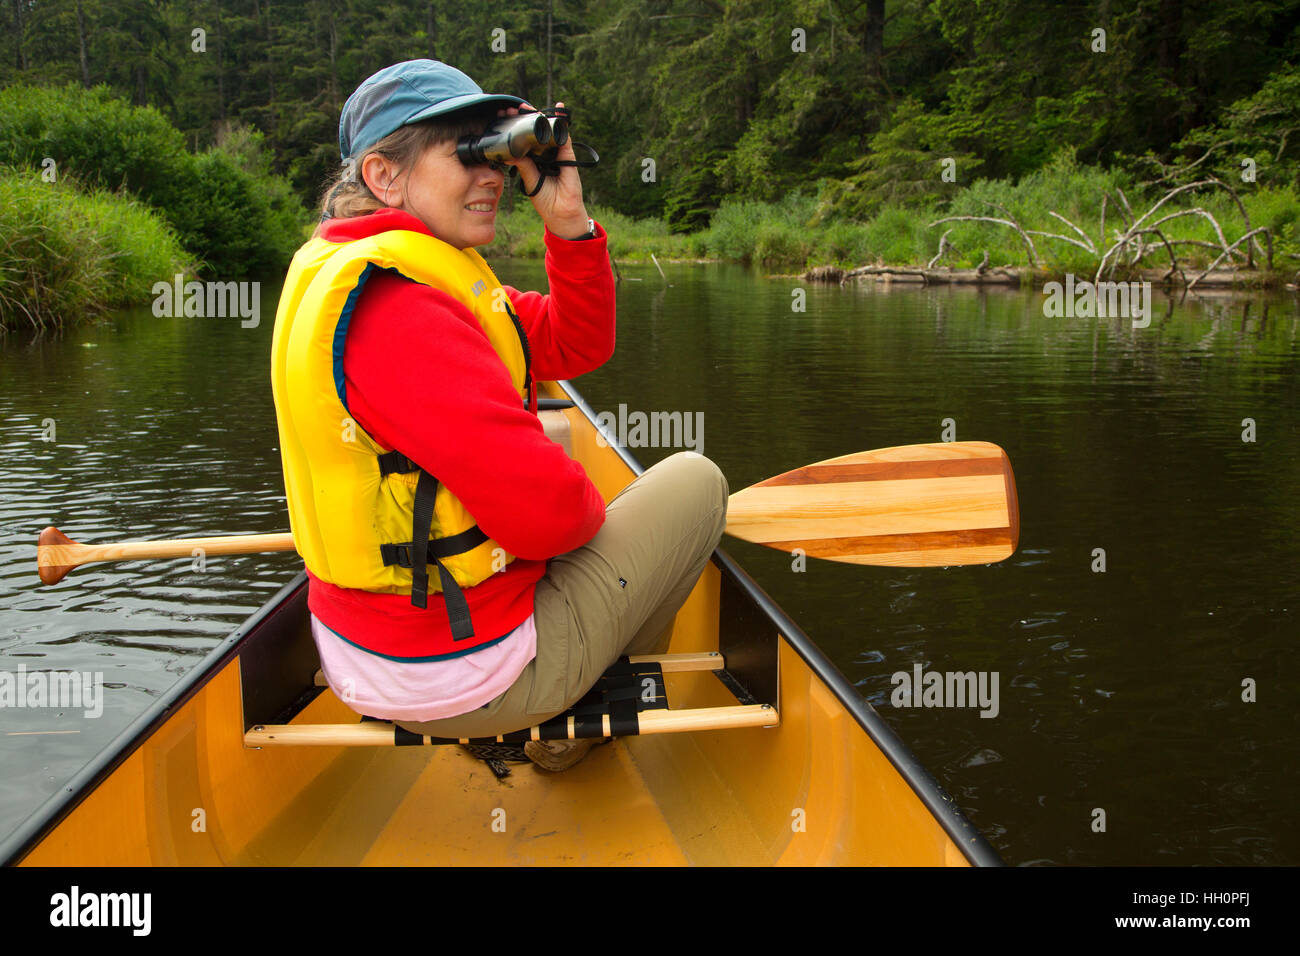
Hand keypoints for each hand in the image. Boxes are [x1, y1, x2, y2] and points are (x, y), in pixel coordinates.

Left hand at [496, 102, 589, 238]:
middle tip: (514, 108)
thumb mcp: (530, 181)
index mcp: (533, 160)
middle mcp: (544, 155)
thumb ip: (523, 165)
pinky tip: (558, 112)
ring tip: (530, 107)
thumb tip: (510, 152)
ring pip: (549, 132)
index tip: (505, 117)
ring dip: (542, 117)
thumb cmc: (545, 199)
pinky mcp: (568, 157)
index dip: (516, 129)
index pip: (524, 140)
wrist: (561, 213)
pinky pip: (564, 138)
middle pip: (535, 132)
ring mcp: (556, 154)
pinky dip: (562, 124)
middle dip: (526, 118)